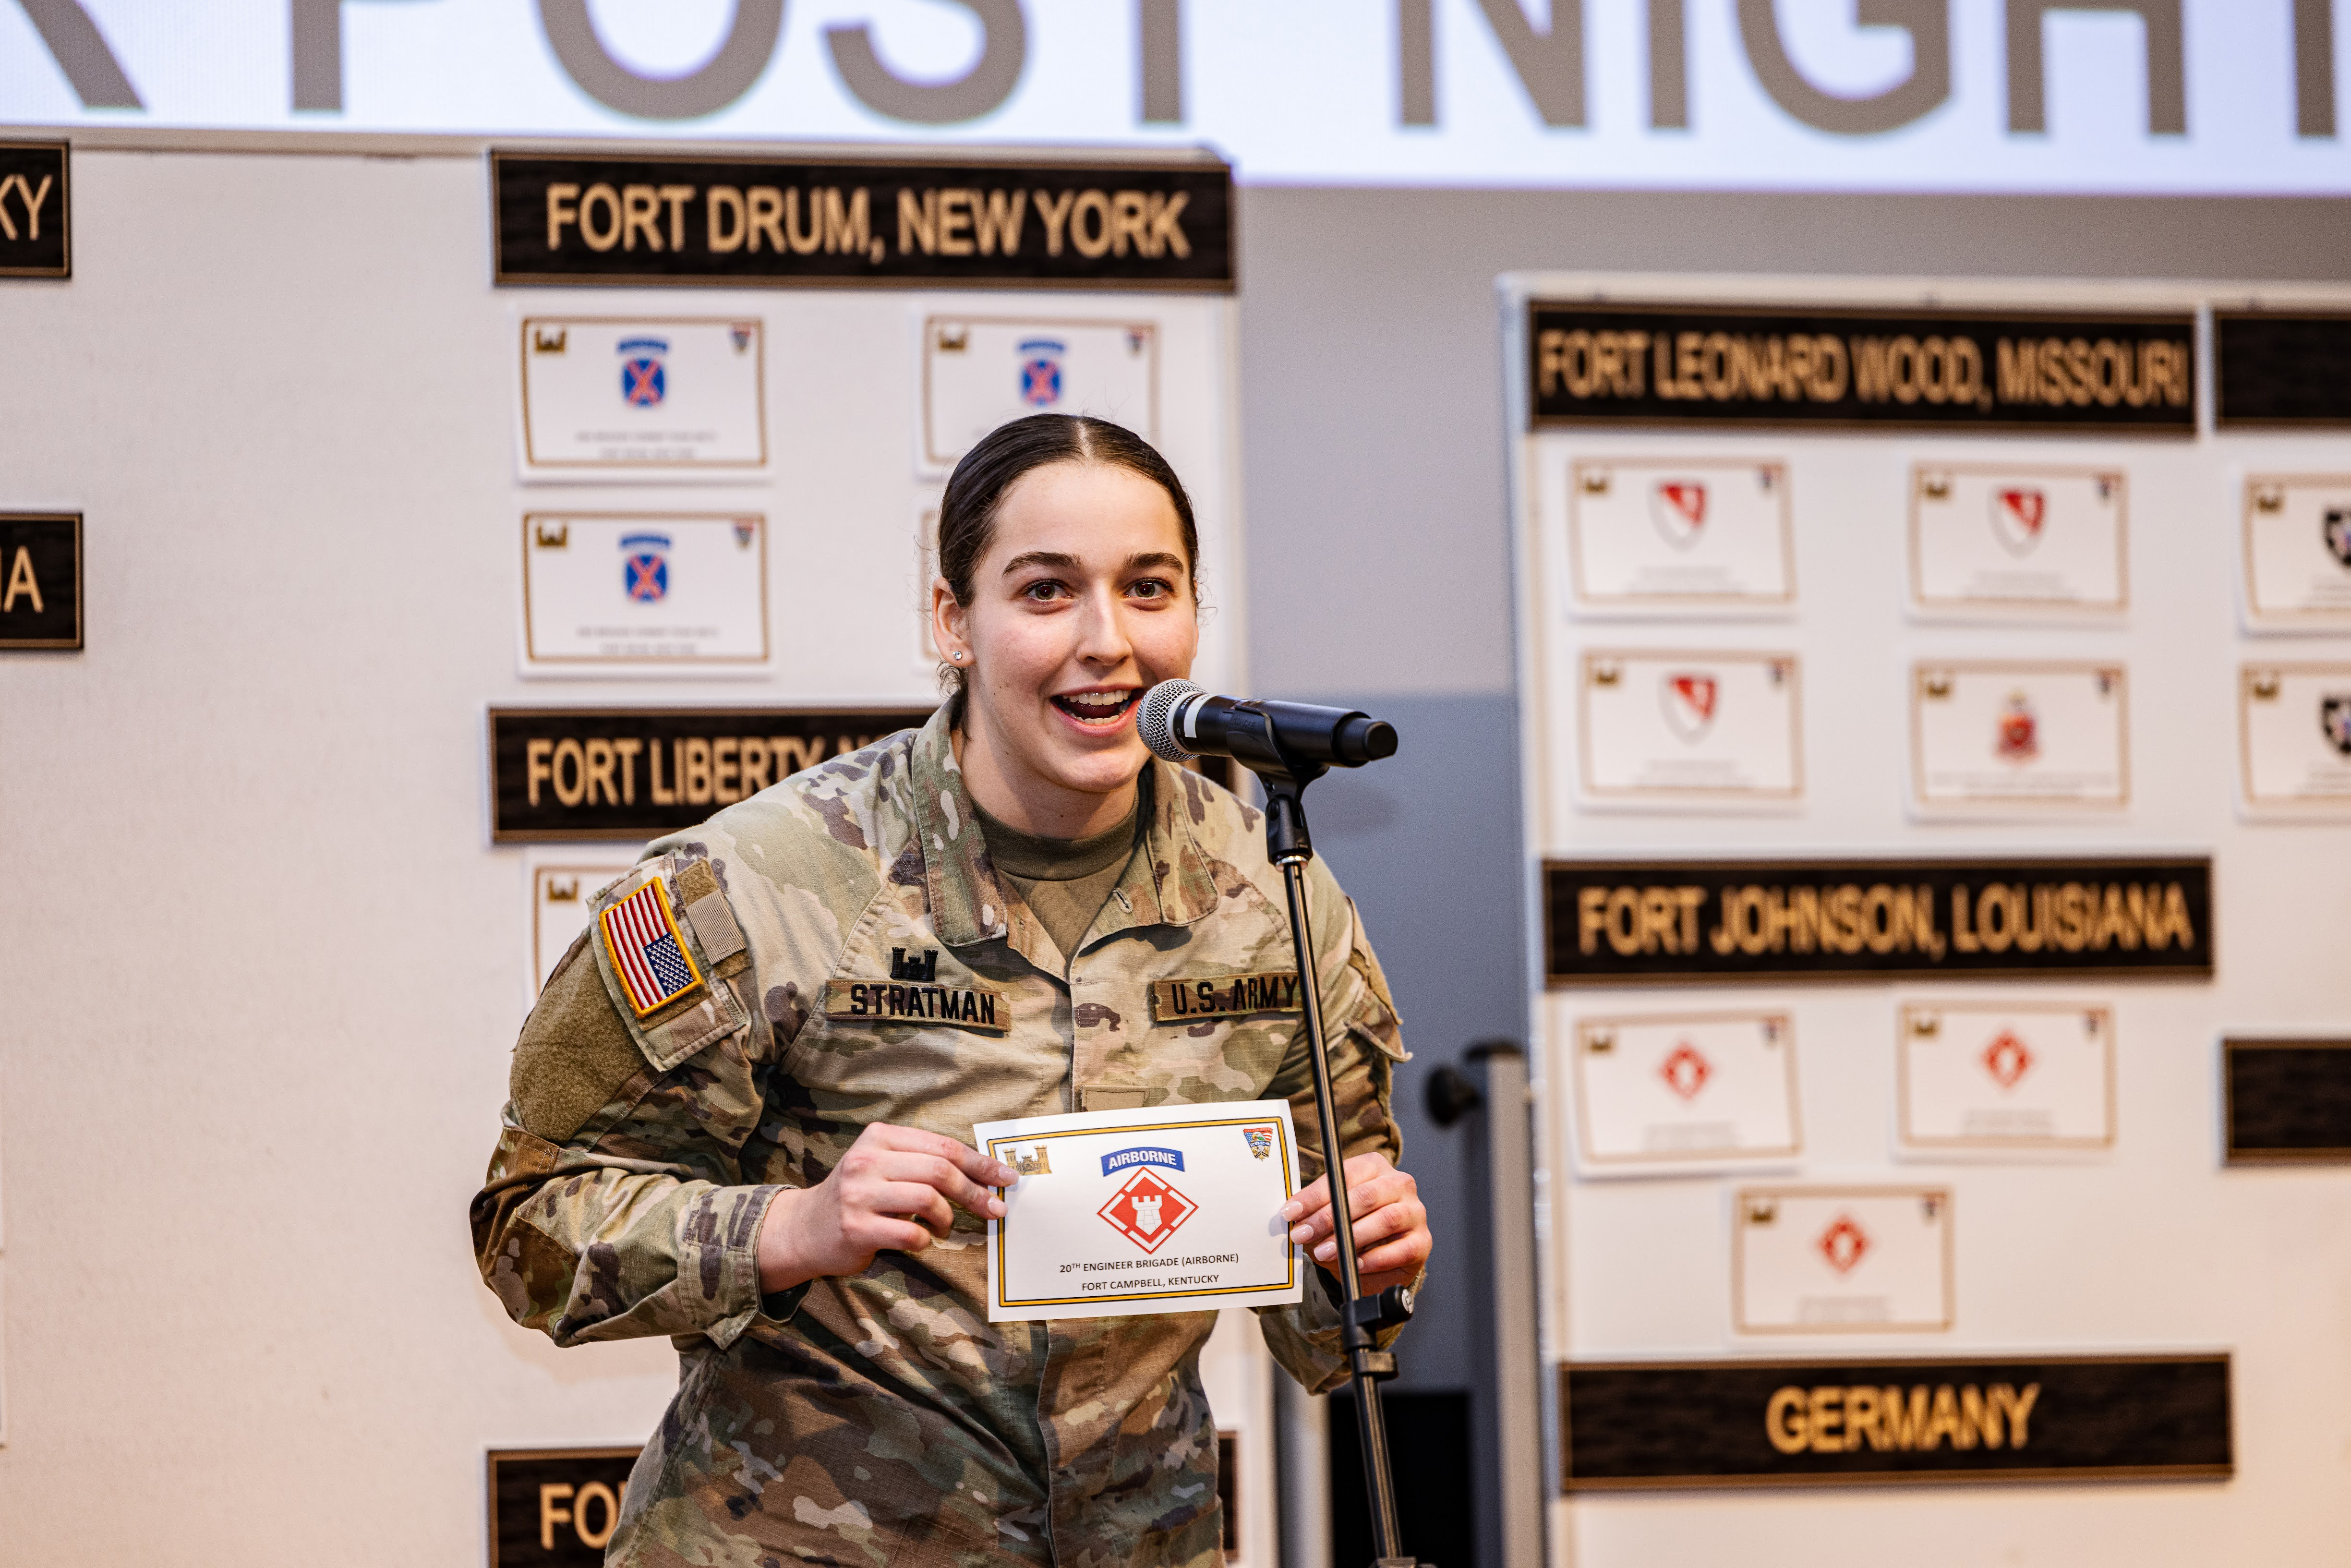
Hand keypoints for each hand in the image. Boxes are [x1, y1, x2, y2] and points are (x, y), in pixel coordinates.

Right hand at [756, 1122, 1017, 1292]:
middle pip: (940, 1170)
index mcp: (879, 1137)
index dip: (981, 1162)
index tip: (1006, 1177)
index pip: (943, 1146)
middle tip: (996, 1209)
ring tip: (944, 1227)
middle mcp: (867, 1161)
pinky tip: (920, 1241)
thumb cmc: (857, 1196)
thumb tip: (983, 1173)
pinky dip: (925, 1240)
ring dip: (948, 1218)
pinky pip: (910, 1234)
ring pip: (928, 1199)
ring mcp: (859, 1194)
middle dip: (976, 1191)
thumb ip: (922, 1162)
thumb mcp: (883, 1165)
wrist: (804, 1229)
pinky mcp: (856, 1227)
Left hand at [1280, 1152, 1429, 1295]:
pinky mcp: (1422, 1241)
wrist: (1379, 1259)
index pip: (1344, 1174)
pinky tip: (1355, 1263)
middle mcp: (1400, 1184)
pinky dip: (1375, 1259)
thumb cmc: (1352, 1228)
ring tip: (1324, 1252)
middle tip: (1303, 1234)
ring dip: (1351, 1238)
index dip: (1316, 1194)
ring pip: (1386, 1219)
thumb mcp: (1330, 1214)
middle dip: (1329, 1217)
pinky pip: (1400, 1249)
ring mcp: (1415, 1212)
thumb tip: (1291, 1215)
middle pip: (1366, 1195)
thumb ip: (1314, 1210)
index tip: (1291, 1211)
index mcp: (1375, 1167)